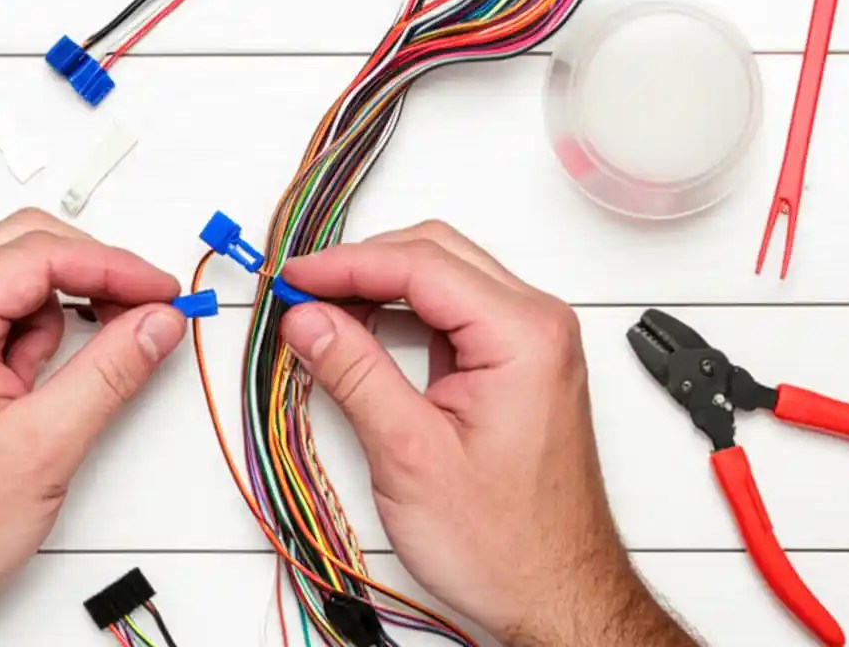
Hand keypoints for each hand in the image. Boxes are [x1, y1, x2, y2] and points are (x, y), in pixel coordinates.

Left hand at [0, 209, 185, 644]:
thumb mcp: (43, 446)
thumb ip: (110, 372)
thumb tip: (155, 322)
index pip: (40, 255)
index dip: (114, 266)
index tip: (160, 290)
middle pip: (24, 249)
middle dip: (92, 275)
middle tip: (145, 306)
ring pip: (16, 284)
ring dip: (63, 312)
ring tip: (87, 368)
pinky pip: (1, 323)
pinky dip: (39, 341)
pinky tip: (47, 386)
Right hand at [279, 222, 693, 646]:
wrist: (555, 594)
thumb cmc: (506, 544)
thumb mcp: (410, 454)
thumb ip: (355, 373)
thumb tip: (308, 318)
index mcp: (523, 336)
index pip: (419, 265)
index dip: (345, 265)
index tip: (293, 279)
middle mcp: (538, 326)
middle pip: (434, 254)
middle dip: (360, 265)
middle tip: (299, 291)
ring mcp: (531, 344)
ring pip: (442, 277)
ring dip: (379, 285)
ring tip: (320, 311)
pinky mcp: (517, 364)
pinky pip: (453, 312)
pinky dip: (402, 313)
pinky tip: (361, 331)